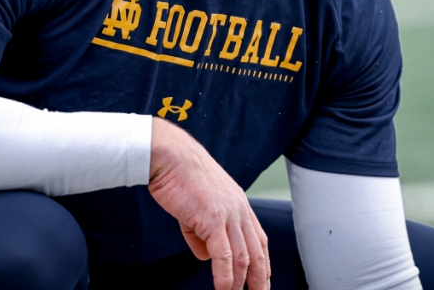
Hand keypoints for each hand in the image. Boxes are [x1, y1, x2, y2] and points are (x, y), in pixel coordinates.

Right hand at [147, 118, 268, 289]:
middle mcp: (239, 209)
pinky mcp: (213, 219)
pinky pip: (224, 256)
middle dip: (260, 279)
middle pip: (258, 251)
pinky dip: (225, 277)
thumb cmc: (179, 176)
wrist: (170, 156)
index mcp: (238, 204)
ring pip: (243, 257)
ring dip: (241, 282)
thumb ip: (202, 233)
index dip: (263, 262)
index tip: (263, 280)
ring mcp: (229, 214)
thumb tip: (205, 257)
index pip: (259, 239)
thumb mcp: (196, 207)